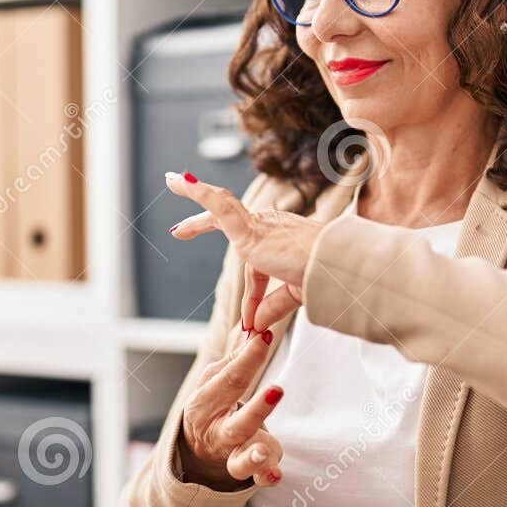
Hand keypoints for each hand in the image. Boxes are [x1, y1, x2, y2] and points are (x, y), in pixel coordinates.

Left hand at [166, 171, 320, 331]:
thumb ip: (273, 307)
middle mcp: (270, 228)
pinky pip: (217, 206)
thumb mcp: (294, 296)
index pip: (256, 264)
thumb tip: (255, 325)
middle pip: (229, 221)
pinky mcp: (249, 230)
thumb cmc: (326, 276)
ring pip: (220, 206)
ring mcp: (260, 226)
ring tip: (172, 181)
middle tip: (181, 229)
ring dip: (195, 193)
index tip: (250, 319)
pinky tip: (178, 182)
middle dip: (203, 222)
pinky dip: (197, 192)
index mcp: (281, 243)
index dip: (252, 296)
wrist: (334, 268)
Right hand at [176, 324, 286, 489]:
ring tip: (266, 451)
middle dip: (258, 408)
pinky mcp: (244, 470)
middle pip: (236, 420)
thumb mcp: (216, 381)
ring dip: (253, 455)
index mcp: (205, 403)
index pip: (229, 379)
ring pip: (239, 460)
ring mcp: (229, 454)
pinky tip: (275, 476)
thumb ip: (235, 358)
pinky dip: (265, 477)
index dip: (248, 359)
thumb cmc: (213, 406)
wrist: (195, 449)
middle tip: (278, 390)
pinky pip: (254, 478)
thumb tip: (253, 327)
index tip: (265, 338)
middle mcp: (216, 431)